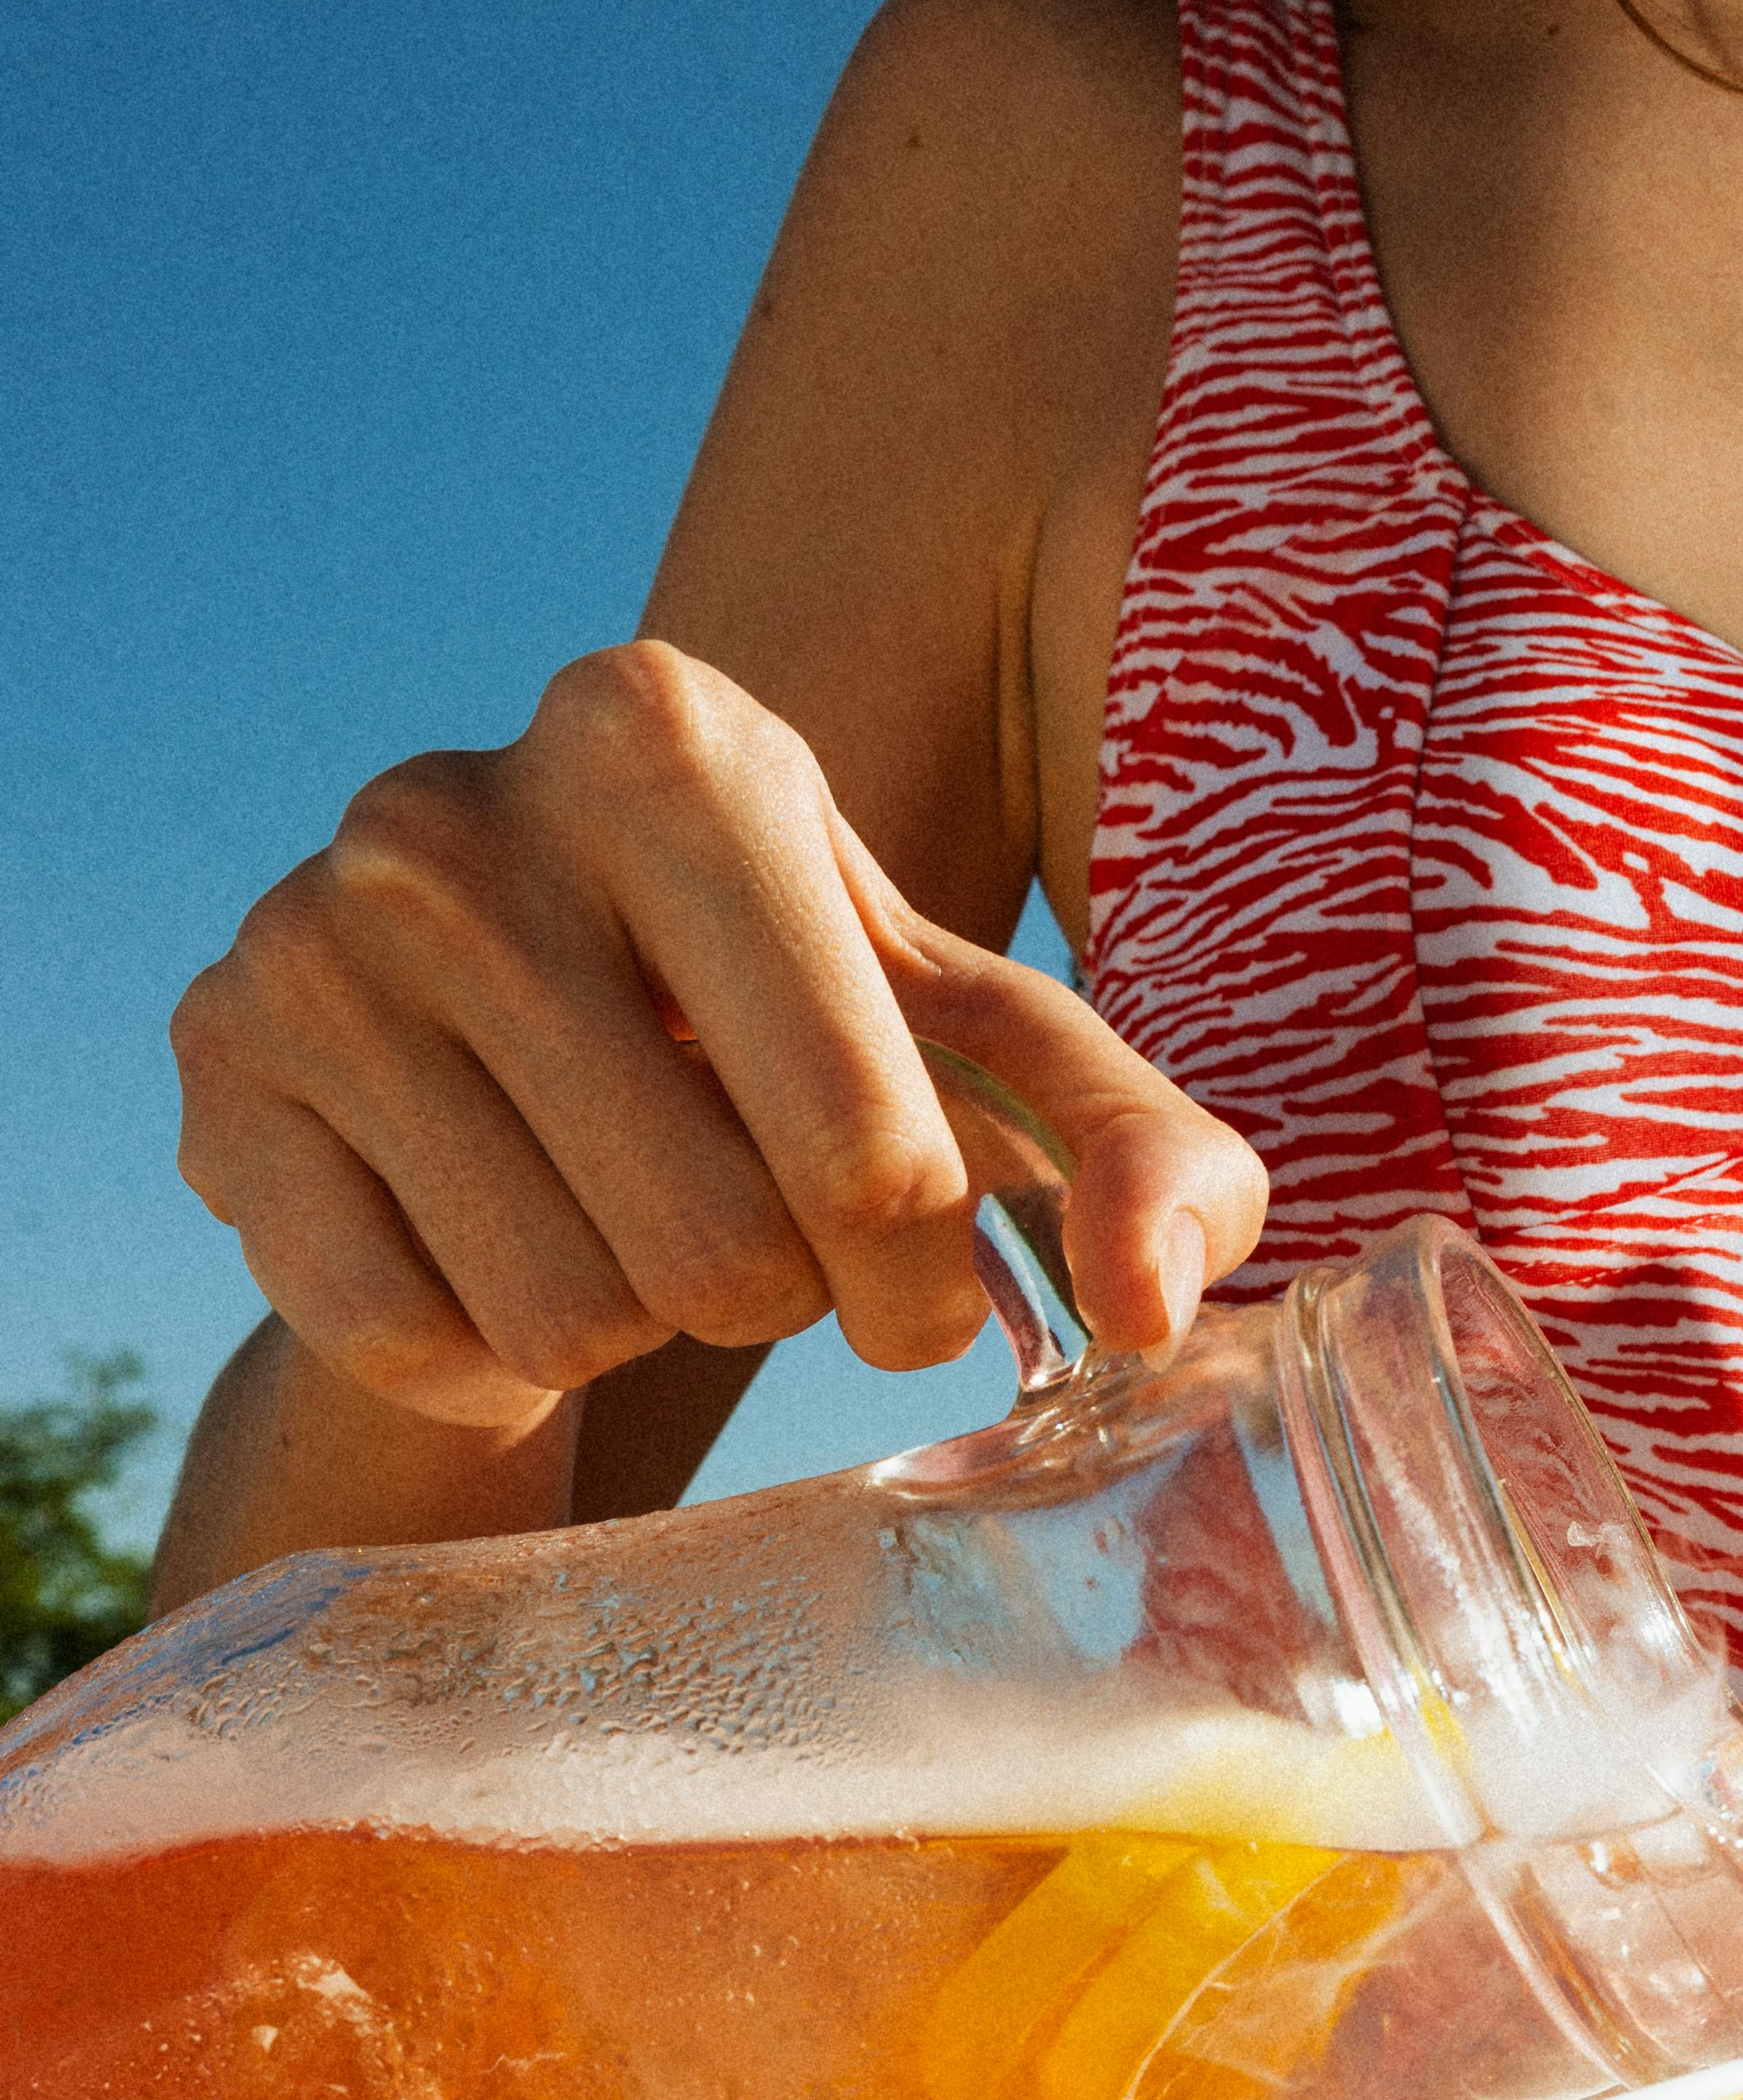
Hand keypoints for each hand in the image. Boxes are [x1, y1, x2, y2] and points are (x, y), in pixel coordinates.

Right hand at [169, 640, 1265, 1438]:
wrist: (475, 1040)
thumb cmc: (765, 1032)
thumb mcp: (962, 1052)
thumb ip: (1126, 1146)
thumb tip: (1161, 1303)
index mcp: (673, 742)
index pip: (874, 1149)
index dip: (922, 1281)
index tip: (913, 1282)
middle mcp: (465, 810)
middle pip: (726, 1255)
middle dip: (771, 1302)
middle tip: (745, 1237)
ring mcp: (316, 941)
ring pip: (569, 1315)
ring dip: (627, 1324)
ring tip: (609, 1216)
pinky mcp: (223, 1080)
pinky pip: (416, 1339)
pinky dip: (483, 1356)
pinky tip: (484, 1240)